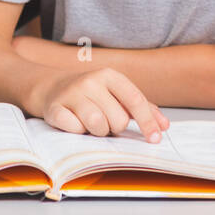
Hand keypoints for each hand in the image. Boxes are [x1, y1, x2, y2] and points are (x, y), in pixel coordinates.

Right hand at [35, 67, 168, 141]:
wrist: (51, 87)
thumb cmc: (90, 94)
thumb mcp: (116, 93)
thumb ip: (141, 108)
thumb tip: (164, 126)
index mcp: (109, 76)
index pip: (135, 100)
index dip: (147, 122)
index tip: (155, 139)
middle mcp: (91, 81)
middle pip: (117, 119)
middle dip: (114, 127)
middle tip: (104, 121)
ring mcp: (71, 94)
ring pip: (97, 125)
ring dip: (97, 132)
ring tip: (91, 124)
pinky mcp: (55, 108)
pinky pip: (75, 129)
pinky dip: (77, 132)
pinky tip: (74, 123)